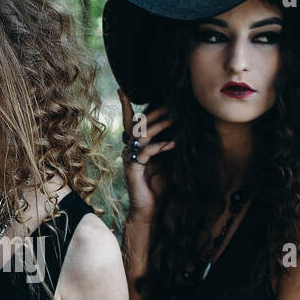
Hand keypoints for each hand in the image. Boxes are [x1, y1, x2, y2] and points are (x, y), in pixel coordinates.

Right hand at [119, 87, 176, 219]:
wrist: (148, 210)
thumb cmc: (157, 187)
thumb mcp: (165, 162)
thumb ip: (165, 146)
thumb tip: (179, 129)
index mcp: (134, 146)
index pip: (130, 122)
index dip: (124, 105)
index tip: (121, 89)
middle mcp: (128, 150)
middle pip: (138, 124)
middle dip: (154, 113)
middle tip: (170, 106)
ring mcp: (129, 159)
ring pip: (142, 135)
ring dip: (159, 126)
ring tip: (175, 120)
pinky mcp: (134, 169)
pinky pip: (147, 152)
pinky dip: (161, 146)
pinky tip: (173, 143)